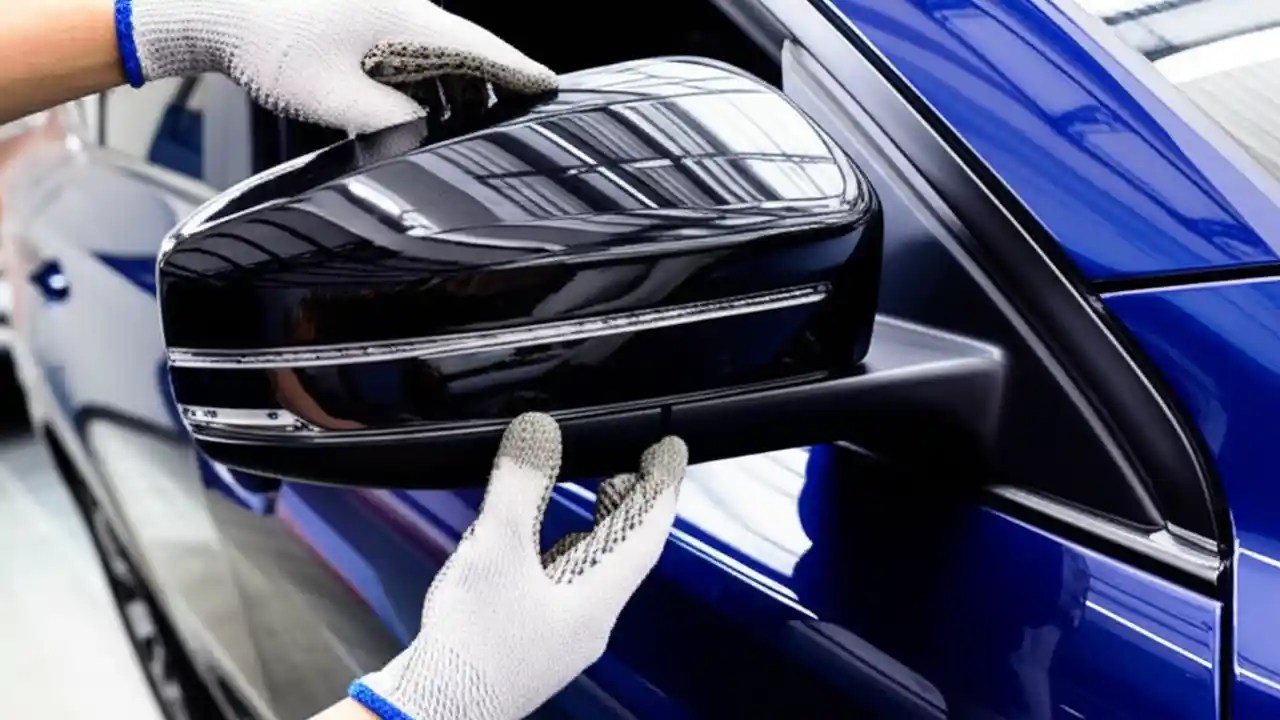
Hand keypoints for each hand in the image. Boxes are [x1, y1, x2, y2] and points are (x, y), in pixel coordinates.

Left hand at [119, 0, 556, 132]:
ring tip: (469, 124)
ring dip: (455, 87)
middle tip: (517, 120)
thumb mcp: (336, 99)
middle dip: (493, 87)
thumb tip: (426, 139)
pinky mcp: (360, 20)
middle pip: (467, 52)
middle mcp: (402, 9)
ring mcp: (381, 12)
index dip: (520, 73)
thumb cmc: (270, 46)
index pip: (482, 50)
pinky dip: (425, 80)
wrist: (214, 7)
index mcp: (407, 20)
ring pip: (438, 53)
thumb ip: (391, 123)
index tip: (550, 87)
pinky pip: (411, 51)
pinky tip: (419, 107)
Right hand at [348, 413, 687, 719]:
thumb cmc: (471, 646)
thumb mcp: (496, 550)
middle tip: (634, 466)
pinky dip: (563, 553)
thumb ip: (519, 487)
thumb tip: (538, 431)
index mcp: (596, 602)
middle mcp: (587, 623)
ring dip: (598, 530)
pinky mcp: (528, 644)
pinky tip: (541, 543)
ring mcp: (558, 637)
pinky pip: (562, 587)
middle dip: (631, 508)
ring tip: (598, 494)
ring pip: (592, 572)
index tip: (668, 453)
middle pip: (623, 554)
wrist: (429, 715)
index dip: (660, 489)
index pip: (646, 535)